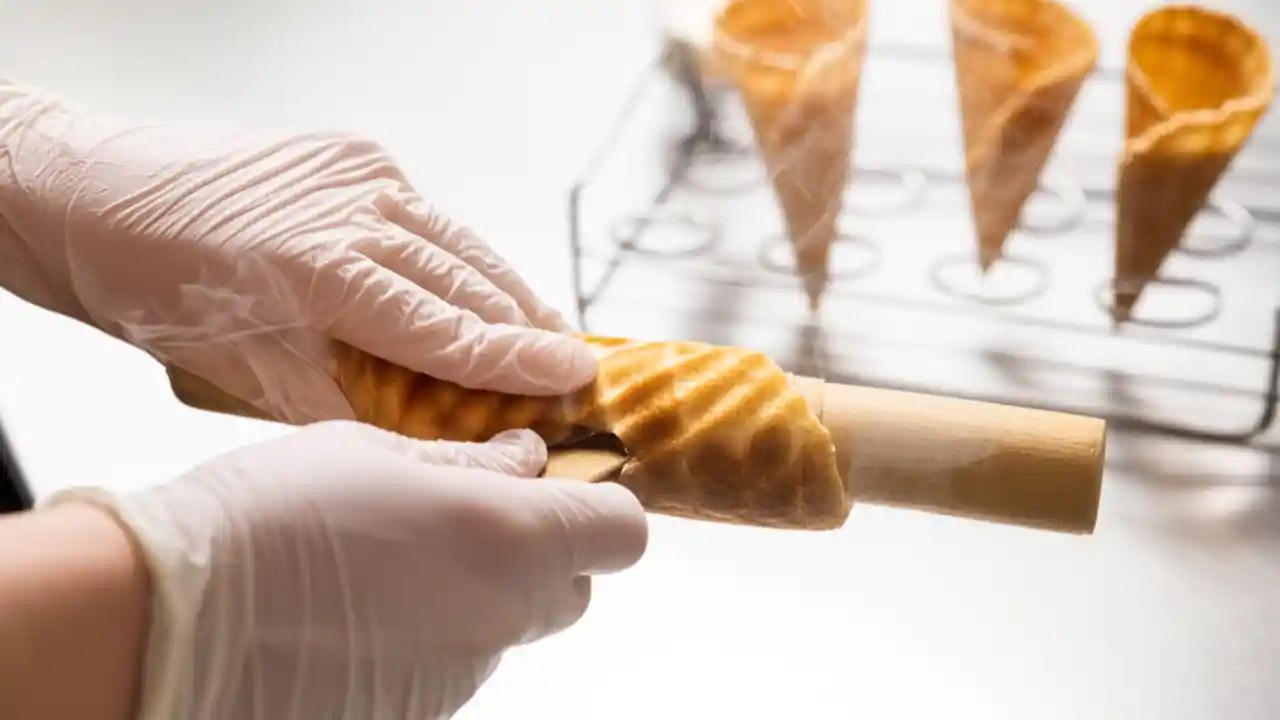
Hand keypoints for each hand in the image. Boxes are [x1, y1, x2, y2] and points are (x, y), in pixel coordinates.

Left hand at [0, 77, 594, 423]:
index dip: (513, 357)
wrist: (101, 197)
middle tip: (577, 364)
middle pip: (465, 279)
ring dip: (504, 288)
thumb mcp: (248, 371)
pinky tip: (483, 283)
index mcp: (320, 270)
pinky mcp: (354, 153)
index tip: (574, 375)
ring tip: (548, 327)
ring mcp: (358, 172)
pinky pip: (427, 213)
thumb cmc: (160, 291)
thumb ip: (342, 402)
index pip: (441, 326)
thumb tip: (418, 437)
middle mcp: (352, 209)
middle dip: (526, 325)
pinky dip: (459, 253)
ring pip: (458, 240)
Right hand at [52, 420, 646, 719]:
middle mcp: (500, 619)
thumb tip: (525, 459)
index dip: (600, 502)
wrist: (168, 622)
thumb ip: (469, 460)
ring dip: (480, 592)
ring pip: (508, 628)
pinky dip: (432, 633)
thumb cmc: (267, 515)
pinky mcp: (415, 713)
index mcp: (508, 539)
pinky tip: (364, 606)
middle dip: (544, 548)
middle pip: (573, 588)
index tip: (563, 482)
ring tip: (394, 558)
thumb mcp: (374, 451)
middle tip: (473, 511)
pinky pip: (452, 663)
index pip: (622, 532)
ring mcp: (458, 677)